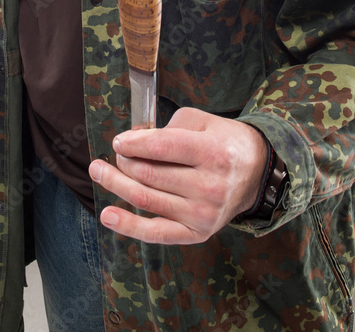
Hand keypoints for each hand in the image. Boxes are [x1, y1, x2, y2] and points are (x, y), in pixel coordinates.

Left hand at [88, 107, 267, 243]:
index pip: (162, 147)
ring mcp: (203, 214)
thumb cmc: (223, 142)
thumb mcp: (202, 121)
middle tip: (113, 154)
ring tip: (98, 172)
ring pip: (146, 199)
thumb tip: (134, 140)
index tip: (118, 141)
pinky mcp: (197, 234)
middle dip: (123, 162)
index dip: (133, 143)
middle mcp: (209, 186)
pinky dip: (128, 226)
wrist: (256, 172)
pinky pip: (156, 233)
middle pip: (150, 174)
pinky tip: (108, 215)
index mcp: (212, 153)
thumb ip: (167, 127)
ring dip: (116, 185)